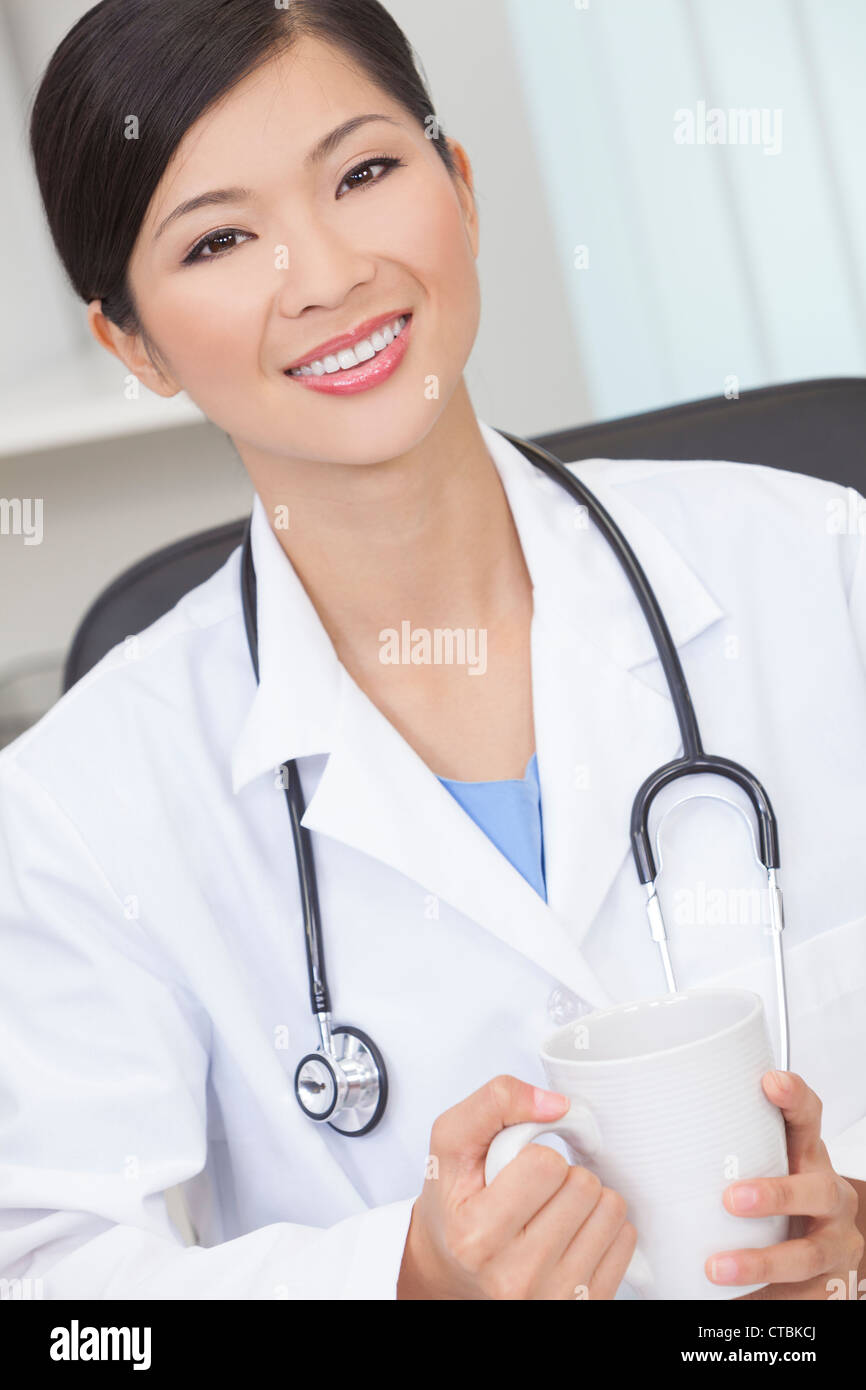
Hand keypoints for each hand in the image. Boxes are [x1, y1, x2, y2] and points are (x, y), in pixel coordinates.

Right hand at [397, 1074, 636, 1299]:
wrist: (454, 1267)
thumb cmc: (456, 1201)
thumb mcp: (451, 1141)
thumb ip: (494, 1102)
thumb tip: (557, 1105)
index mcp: (476, 1237)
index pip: (546, 1164)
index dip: (535, 1154)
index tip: (516, 1170)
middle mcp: (515, 1279)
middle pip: (584, 1187)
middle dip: (564, 1174)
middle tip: (536, 1190)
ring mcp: (553, 1298)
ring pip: (611, 1211)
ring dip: (587, 1198)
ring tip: (553, 1209)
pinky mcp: (584, 1306)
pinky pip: (626, 1239)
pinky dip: (603, 1226)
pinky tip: (572, 1232)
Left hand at [705, 1070, 863, 1299]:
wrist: (813, 1261)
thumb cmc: (773, 1203)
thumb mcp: (753, 1168)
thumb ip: (711, 1151)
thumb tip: (614, 1132)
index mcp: (804, 1156)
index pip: (807, 1118)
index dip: (794, 1097)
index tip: (770, 1082)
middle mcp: (827, 1194)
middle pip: (817, 1187)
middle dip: (777, 1193)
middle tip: (731, 1198)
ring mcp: (834, 1242)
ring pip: (809, 1252)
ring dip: (762, 1260)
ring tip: (718, 1267)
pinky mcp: (830, 1285)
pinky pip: (804, 1294)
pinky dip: (770, 1297)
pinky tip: (737, 1300)